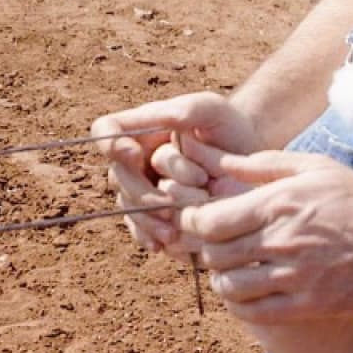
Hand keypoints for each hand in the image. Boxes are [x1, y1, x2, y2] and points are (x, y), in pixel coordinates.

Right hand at [90, 93, 261, 258]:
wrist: (247, 161)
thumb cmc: (226, 127)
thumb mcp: (211, 110)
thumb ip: (186, 110)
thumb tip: (162, 121)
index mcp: (140, 129)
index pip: (106, 130)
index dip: (112, 144)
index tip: (136, 155)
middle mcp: (135, 161)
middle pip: (120, 178)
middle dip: (148, 191)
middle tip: (187, 197)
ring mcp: (142, 190)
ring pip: (130, 208)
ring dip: (153, 218)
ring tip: (180, 224)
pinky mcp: (155, 217)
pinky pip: (142, 230)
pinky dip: (153, 236)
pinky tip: (169, 242)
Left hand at [182, 149, 352, 321]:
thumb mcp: (318, 168)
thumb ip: (266, 164)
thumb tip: (225, 162)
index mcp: (279, 202)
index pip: (209, 221)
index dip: (194, 223)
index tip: (200, 223)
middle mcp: (281, 240)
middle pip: (214, 254)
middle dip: (208, 251)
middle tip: (219, 248)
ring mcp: (294, 276)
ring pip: (229, 287)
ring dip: (224, 280)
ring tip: (233, 272)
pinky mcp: (306, 305)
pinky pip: (254, 313)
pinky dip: (241, 306)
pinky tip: (249, 295)